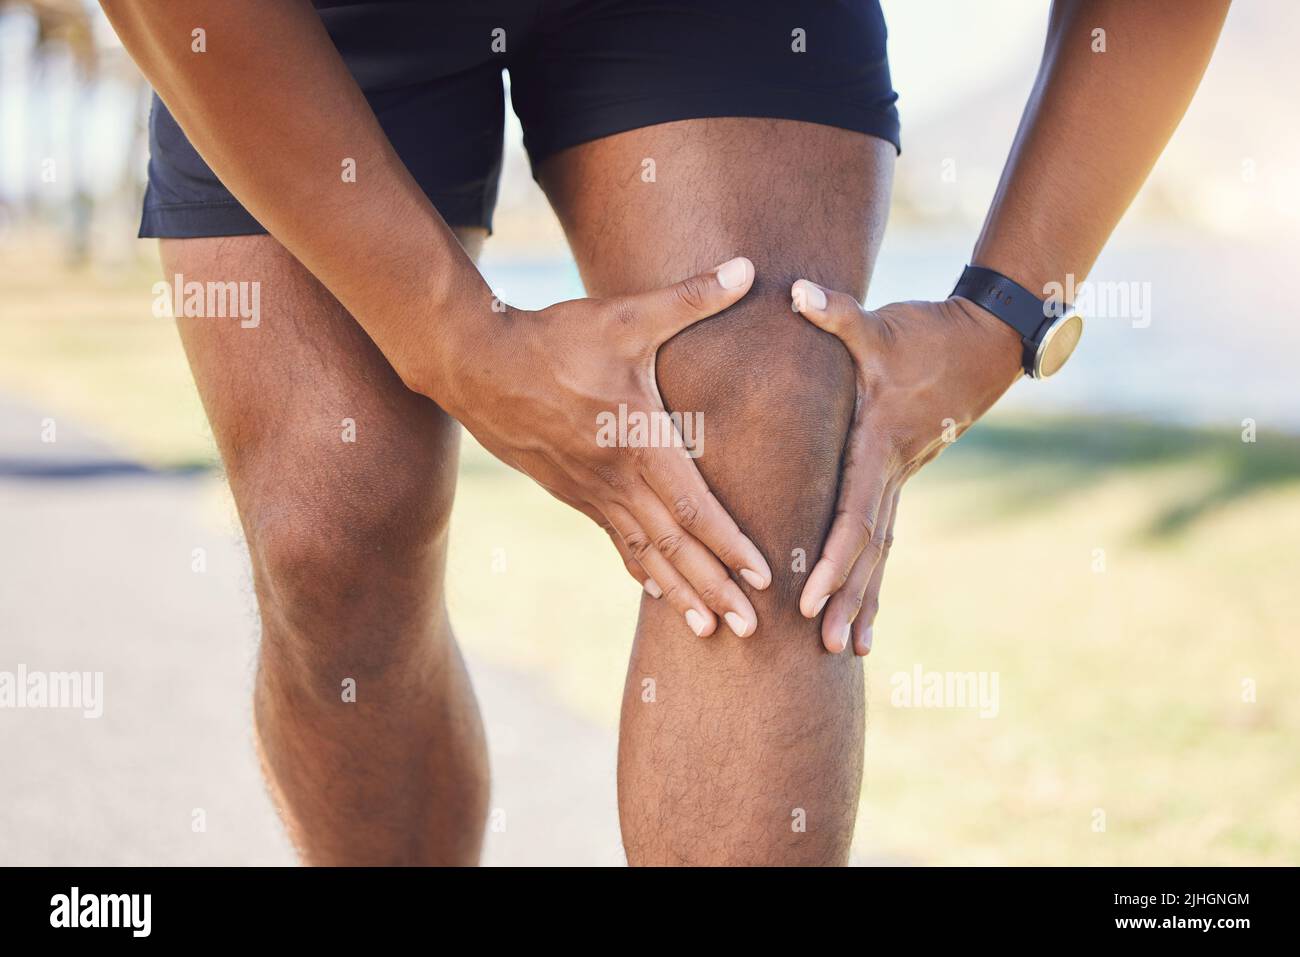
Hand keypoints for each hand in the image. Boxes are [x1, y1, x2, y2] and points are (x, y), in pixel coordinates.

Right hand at [423, 257, 772, 638]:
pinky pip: (616, 541)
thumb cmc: (554, 336)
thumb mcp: (625, 315)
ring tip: (709, 633)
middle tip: (750, 630)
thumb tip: (749, 268)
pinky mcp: (571, 493)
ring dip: (680, 594)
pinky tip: (660, 594)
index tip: (762, 577)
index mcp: (635, 439)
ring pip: (644, 555)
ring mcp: (589, 492)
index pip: (692, 505)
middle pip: (673, 545)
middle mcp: (614, 477)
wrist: (475, 363)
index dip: (729, 543)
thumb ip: (691, 297)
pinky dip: (643, 571)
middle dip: (714, 589)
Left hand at [790, 282, 1023, 653]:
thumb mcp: (878, 325)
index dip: (833, 558)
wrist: (985, 343)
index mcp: (879, 446)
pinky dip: (876, 578)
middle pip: (869, 550)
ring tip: (849, 651)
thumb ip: (835, 314)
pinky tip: (867, 614)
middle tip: (826, 647)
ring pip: (882, 553)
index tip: (811, 598)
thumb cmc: (924, 334)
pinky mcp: (904, 479)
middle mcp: (893, 474)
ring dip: (865, 600)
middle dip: (847, 598)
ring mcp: (903, 480)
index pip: (854, 514)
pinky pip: (887, 539)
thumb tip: (795, 293)